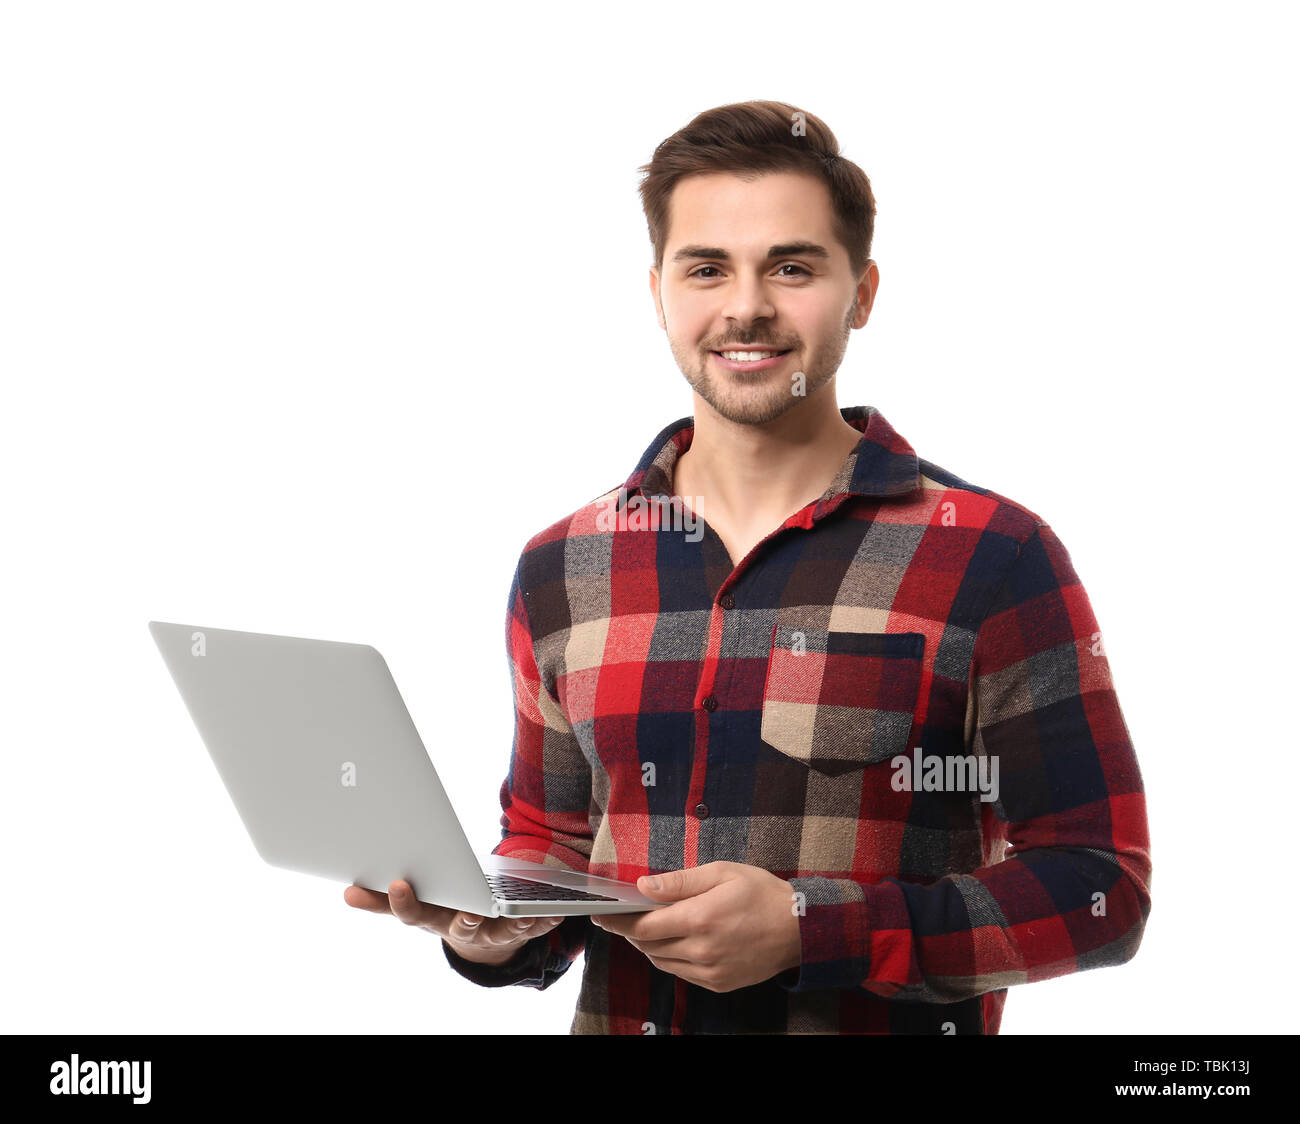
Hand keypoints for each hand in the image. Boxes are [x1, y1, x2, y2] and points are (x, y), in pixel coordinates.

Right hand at [344, 878, 562, 966]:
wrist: (479, 937)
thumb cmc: (443, 911)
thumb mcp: (416, 906)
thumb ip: (382, 901)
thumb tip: (345, 893)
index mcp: (434, 918)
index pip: (414, 914)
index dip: (404, 902)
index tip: (397, 882)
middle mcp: (462, 929)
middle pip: (462, 926)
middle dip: (467, 918)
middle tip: (472, 911)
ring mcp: (492, 932)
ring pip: (503, 930)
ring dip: (514, 923)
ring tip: (522, 912)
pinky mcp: (519, 930)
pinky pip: (534, 927)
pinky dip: (544, 920)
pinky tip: (555, 912)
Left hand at [591, 862, 800, 991]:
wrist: (799, 929)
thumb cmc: (761, 893)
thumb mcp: (721, 873)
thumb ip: (679, 881)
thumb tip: (643, 886)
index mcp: (699, 919)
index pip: (643, 925)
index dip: (618, 921)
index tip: (601, 914)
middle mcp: (700, 950)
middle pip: (648, 945)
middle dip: (630, 931)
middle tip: (619, 918)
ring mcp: (709, 971)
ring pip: (661, 961)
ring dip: (649, 944)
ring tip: (648, 926)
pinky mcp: (717, 984)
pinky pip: (680, 972)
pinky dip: (669, 957)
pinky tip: (674, 941)